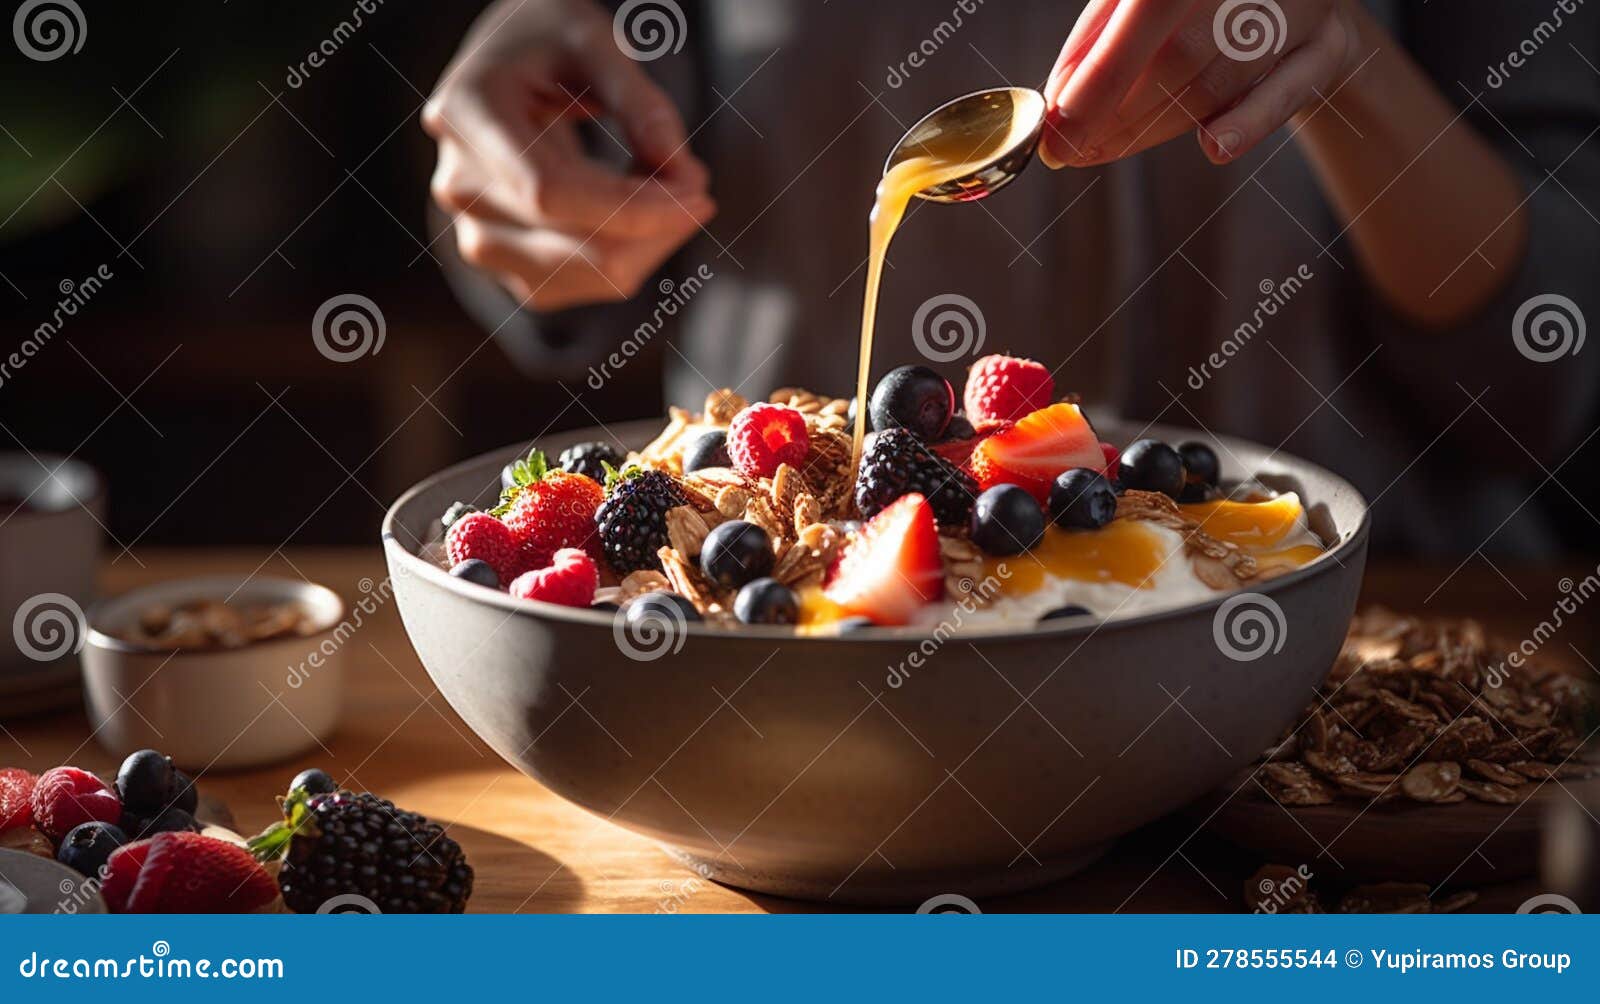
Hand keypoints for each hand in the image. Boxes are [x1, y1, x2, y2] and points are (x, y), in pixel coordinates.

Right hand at [423, 0, 714, 310]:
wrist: (503, 65)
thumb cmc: (546, 39)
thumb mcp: (592, 39)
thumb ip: (639, 101)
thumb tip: (682, 171)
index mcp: (467, 117)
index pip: (551, 192)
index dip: (634, 205)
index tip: (699, 192)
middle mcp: (461, 187)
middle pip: (580, 246)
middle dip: (660, 221)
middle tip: (695, 175)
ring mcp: (477, 235)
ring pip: (595, 276)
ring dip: (652, 239)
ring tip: (665, 181)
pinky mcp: (508, 264)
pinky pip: (589, 285)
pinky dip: (634, 254)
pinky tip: (641, 209)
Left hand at [1040, 0, 1362, 167]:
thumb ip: (1101, 37)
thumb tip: (1060, 102)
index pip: (1146, 9)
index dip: (1098, 77)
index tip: (1058, 129)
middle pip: (1181, 55)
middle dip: (1116, 114)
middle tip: (1072, 150)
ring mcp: (1302, 3)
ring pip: (1221, 81)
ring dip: (1154, 128)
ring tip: (1104, 149)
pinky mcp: (1329, 45)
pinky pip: (1287, 93)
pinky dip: (1246, 125)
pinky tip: (1212, 147)